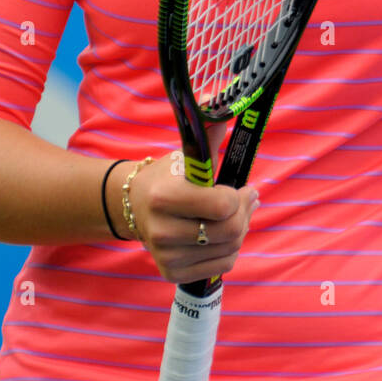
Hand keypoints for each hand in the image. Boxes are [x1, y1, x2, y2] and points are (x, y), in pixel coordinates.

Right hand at [106, 124, 258, 284]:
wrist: (134, 206)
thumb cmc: (168, 177)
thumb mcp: (186, 156)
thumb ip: (207, 136)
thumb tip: (220, 106)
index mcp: (165, 197)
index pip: (223, 206)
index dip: (240, 196)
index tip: (242, 187)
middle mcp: (163, 231)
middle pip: (230, 231)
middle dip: (245, 213)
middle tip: (247, 200)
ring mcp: (166, 257)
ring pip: (230, 250)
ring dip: (241, 230)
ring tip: (236, 215)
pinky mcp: (172, 273)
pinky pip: (221, 266)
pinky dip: (229, 250)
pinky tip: (222, 235)